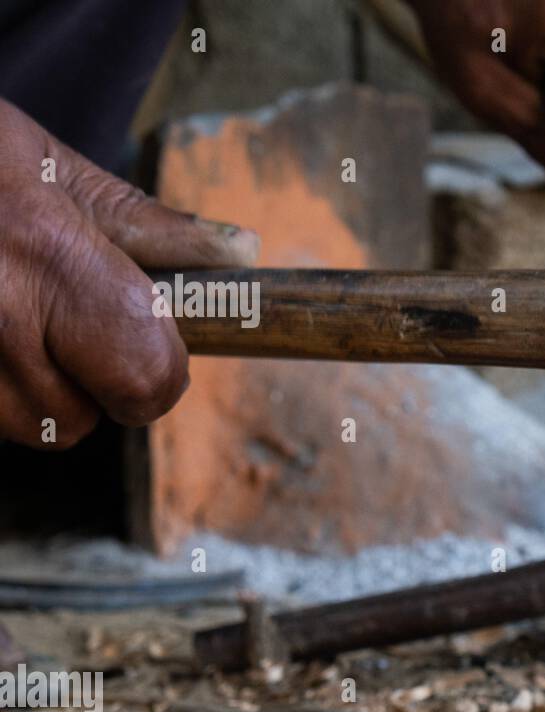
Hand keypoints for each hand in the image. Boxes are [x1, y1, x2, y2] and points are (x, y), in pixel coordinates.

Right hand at [0, 99, 258, 448]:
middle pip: (78, 420)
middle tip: (75, 334)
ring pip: (24, 427)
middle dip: (93, 391)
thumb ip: (151, 228)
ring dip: (34, 395)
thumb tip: (242, 252)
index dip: (158, 376)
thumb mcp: (56, 171)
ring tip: (15, 323)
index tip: (150, 350)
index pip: (143, 375)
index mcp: (54, 258)